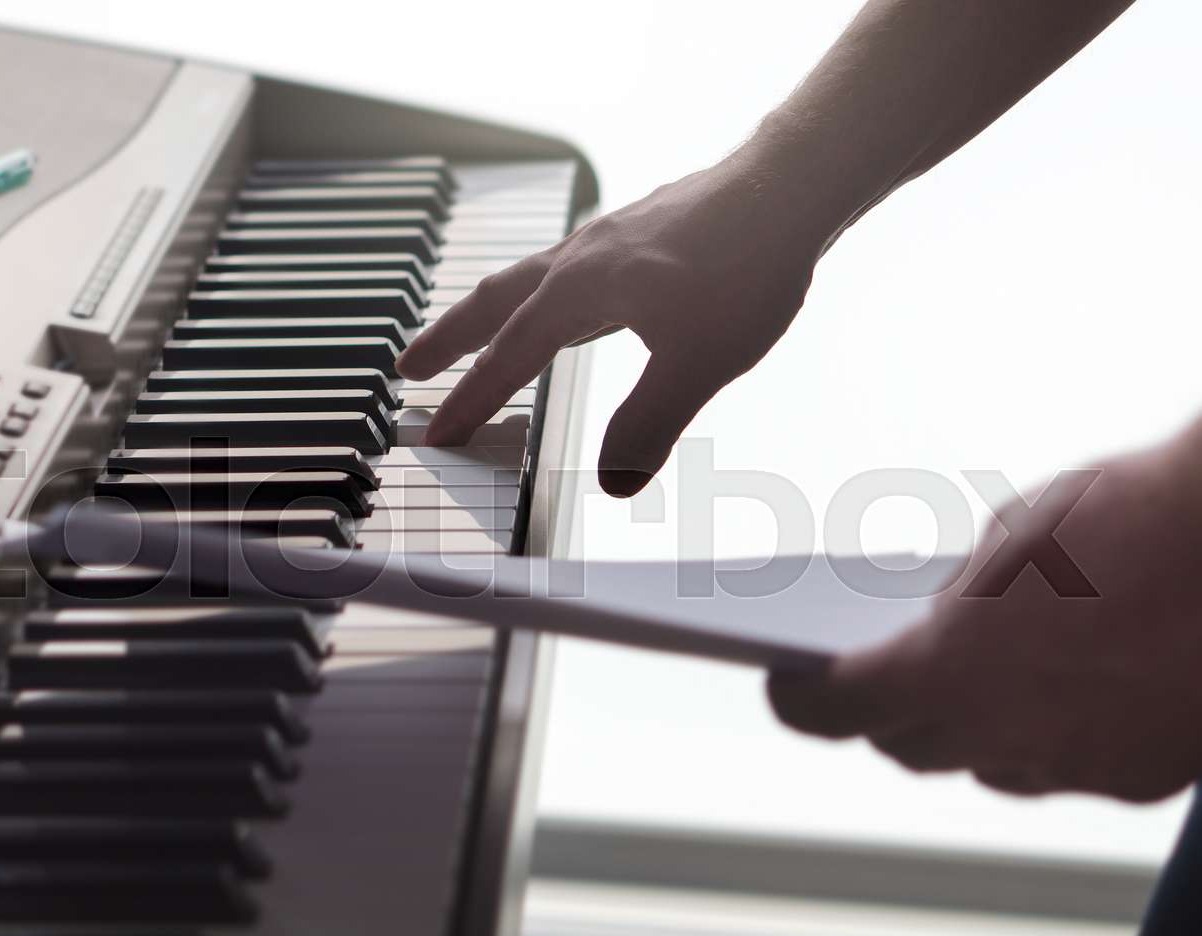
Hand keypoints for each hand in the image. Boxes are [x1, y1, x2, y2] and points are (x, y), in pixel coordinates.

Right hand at [396, 154, 827, 496]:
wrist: (792, 187)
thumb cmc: (746, 267)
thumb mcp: (697, 363)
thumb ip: (648, 424)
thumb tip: (611, 483)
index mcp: (577, 290)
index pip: (508, 357)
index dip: (470, 401)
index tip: (436, 433)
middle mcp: (579, 259)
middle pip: (493, 302)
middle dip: (448, 339)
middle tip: (409, 368)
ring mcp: (608, 240)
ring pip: (528, 279)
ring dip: (492, 313)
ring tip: (475, 336)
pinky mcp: (640, 232)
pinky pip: (568, 268)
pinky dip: (544, 295)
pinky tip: (571, 304)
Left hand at [767, 448, 1201, 801]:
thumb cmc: (1117, 510)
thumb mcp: (1002, 536)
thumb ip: (956, 602)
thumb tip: (942, 634)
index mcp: (947, 672)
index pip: (841, 711)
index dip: (802, 701)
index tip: (787, 686)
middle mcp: (1005, 737)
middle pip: (913, 747)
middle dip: (888, 715)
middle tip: (878, 684)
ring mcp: (1078, 767)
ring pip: (997, 767)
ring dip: (975, 733)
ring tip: (971, 692)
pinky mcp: (1145, 777)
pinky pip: (1076, 767)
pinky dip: (1060, 736)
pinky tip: (1065, 695)